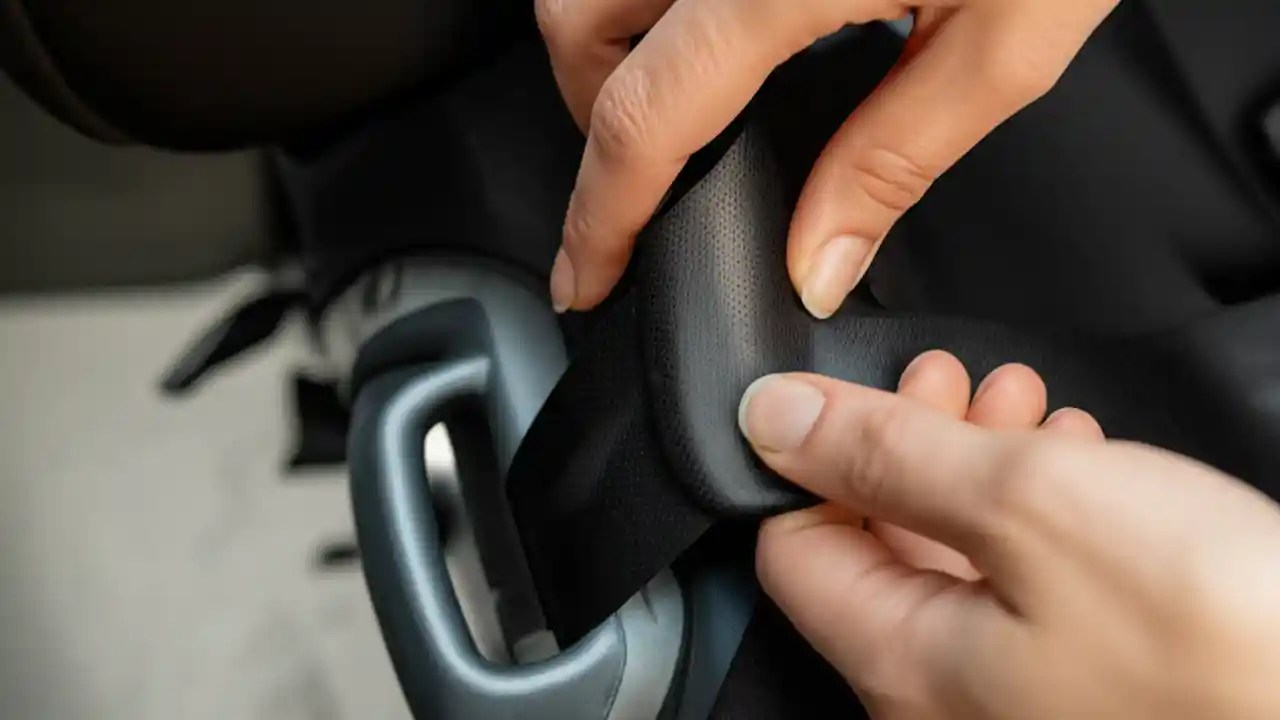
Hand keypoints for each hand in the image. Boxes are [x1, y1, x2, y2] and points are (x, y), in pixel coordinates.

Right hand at [538, 0, 1118, 316]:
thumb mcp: (1009, 36)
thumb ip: (896, 156)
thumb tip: (818, 257)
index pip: (644, 117)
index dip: (603, 215)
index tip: (588, 272)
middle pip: (579, 26)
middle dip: (596, 118)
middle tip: (656, 180)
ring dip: (609, 46)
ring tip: (682, 99)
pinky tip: (710, 25)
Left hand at [738, 350, 1279, 718]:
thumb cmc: (1219, 636)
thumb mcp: (1029, 504)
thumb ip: (887, 454)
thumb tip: (774, 419)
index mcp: (903, 666)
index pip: (793, 549)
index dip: (814, 458)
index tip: (855, 394)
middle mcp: (947, 700)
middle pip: (881, 548)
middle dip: (911, 443)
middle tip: (949, 379)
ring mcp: (1020, 696)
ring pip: (960, 559)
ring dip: (980, 462)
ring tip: (1018, 401)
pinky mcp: (1090, 681)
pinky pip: (1028, 587)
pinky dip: (1041, 512)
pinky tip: (1079, 464)